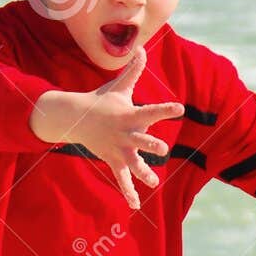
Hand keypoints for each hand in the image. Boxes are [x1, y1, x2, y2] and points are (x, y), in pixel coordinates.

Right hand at [31, 46, 184, 210]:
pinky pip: (121, 180)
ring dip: (143, 175)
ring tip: (154, 183)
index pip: (151, 111)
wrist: (75, 117)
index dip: (166, 110)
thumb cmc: (102, 101)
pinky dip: (128, 192)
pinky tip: (136, 205)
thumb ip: (133, 71)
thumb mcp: (118, 86)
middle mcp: (125, 134)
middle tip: (161, 150)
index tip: (180, 108)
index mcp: (130, 115)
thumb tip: (142, 49)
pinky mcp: (113, 160)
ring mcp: (118, 149)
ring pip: (132, 164)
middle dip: (150, 145)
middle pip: (141, 141)